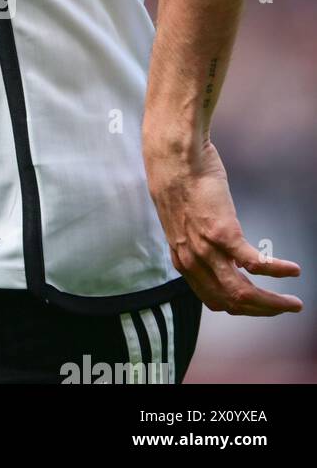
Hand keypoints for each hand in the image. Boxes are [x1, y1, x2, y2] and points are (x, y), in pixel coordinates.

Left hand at [145, 138, 301, 315]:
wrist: (173, 157)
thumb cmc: (178, 183)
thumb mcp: (183, 223)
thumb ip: (199, 243)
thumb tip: (226, 256)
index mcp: (183, 260)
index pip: (214, 299)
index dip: (240, 308)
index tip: (258, 305)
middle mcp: (193, 261)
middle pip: (231, 303)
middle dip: (262, 311)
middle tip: (285, 308)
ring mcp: (207, 250)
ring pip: (243, 293)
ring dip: (273, 303)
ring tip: (294, 303)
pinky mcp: (223, 233)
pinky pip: (255, 263)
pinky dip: (277, 270)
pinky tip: (293, 270)